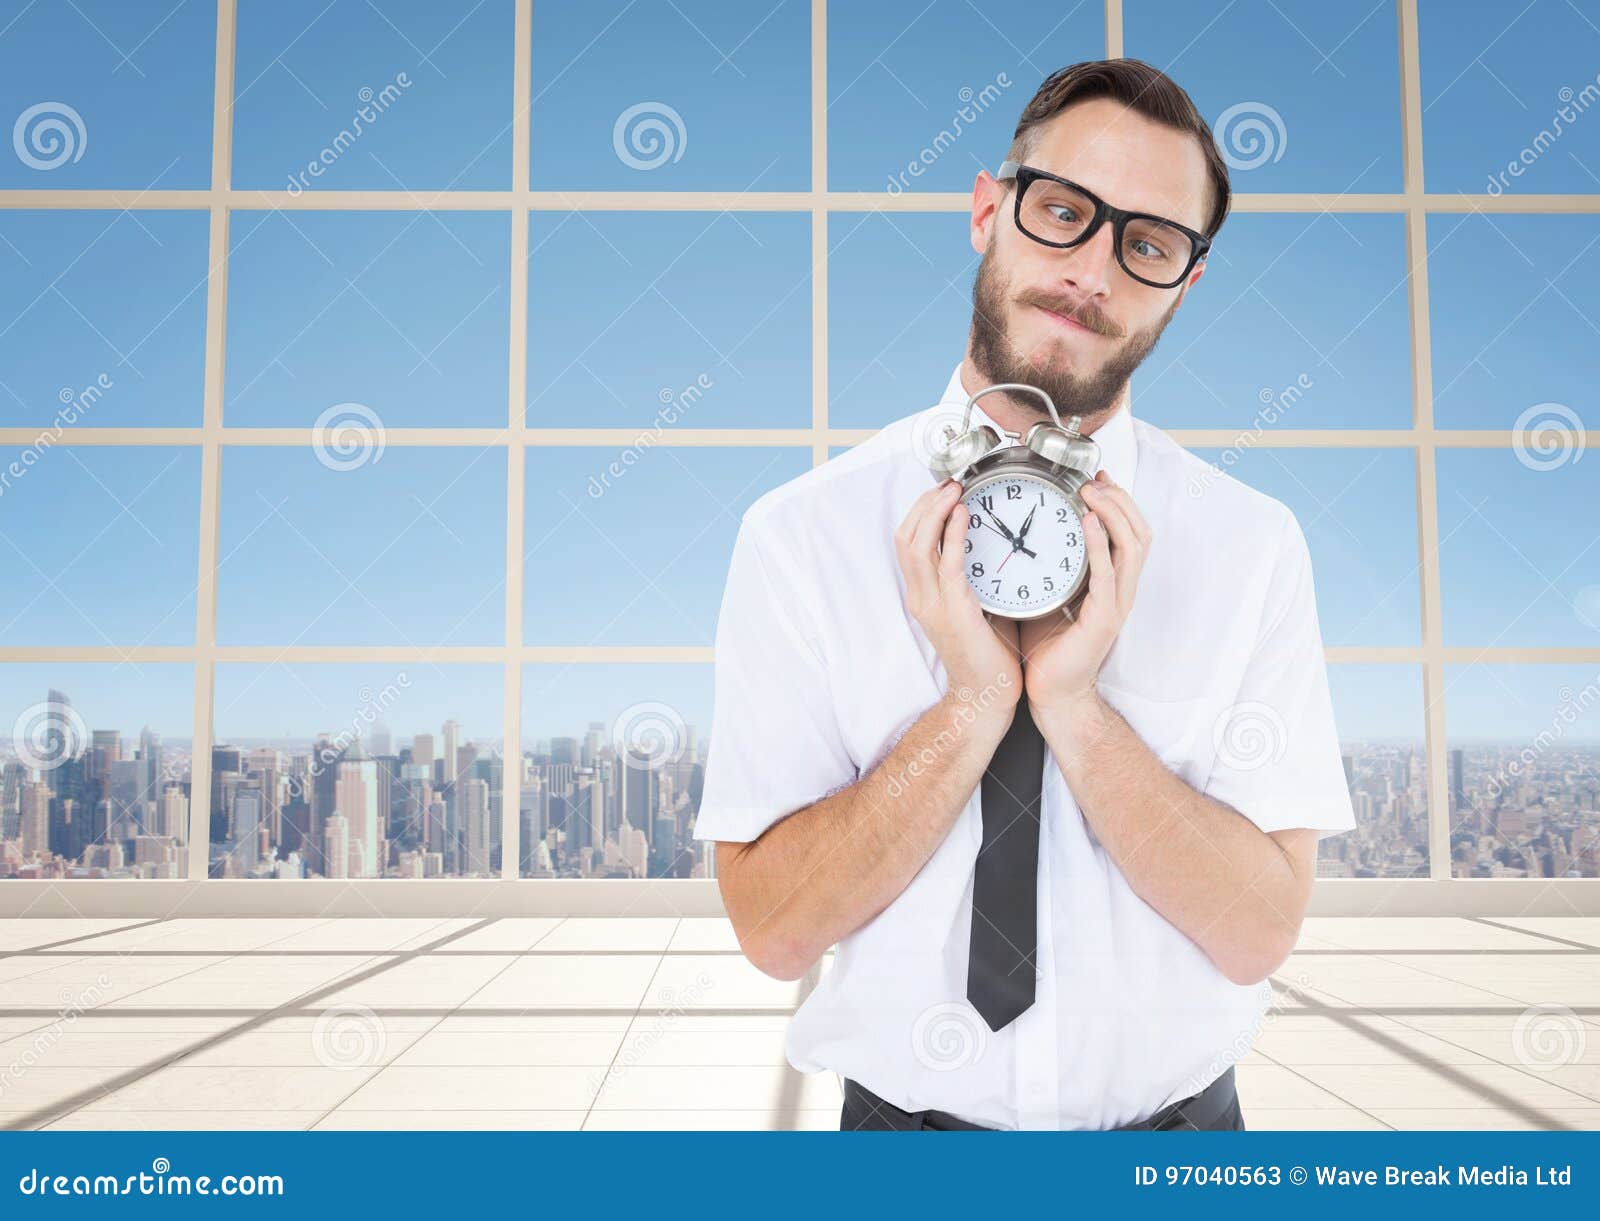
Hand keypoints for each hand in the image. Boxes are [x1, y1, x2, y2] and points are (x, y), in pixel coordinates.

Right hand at [895, 480, 1022, 709]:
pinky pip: (947, 564)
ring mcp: (932, 605)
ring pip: (917, 546)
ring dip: (935, 512)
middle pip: (905, 537)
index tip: (942, 491)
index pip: (907, 543)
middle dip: (924, 504)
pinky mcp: (953, 611)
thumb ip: (971, 578)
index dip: (920, 512)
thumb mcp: (973, 607)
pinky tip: (964, 515)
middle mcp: (920, 597)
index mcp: (922, 595)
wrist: (987, 695)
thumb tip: (989, 545)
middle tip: (948, 483)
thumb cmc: (987, 654)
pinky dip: (953, 535)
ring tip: (954, 490)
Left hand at [1018, 471, 1151, 728]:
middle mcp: (1120, 590)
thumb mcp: (1045, 593)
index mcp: (1109, 583)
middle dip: (1120, 499)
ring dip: (1114, 514)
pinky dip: (1100, 544)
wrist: (1050, 692)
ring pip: (1133, 546)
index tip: (1095, 478)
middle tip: (1095, 479)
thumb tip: (1022, 534)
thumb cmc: (1046, 647)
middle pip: (1139, 532)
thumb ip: (1047, 565)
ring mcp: (1116, 603)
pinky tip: (1088, 524)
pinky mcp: (1104, 618)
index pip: (1127, 532)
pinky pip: (1109, 574)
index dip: (1118, 502)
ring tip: (1093, 493)